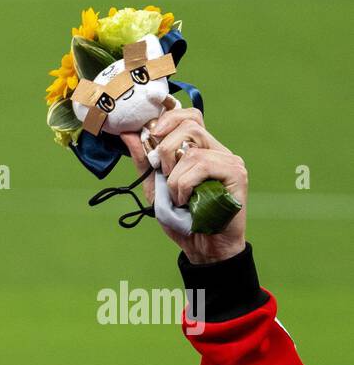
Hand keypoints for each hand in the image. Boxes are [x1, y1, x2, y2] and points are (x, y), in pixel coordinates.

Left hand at [118, 106, 247, 263]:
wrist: (202, 248)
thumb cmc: (182, 219)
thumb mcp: (155, 189)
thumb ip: (144, 162)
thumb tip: (128, 134)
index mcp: (200, 150)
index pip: (188, 117)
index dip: (168, 118)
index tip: (151, 134)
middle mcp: (217, 150)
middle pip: (189, 125)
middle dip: (164, 149)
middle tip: (162, 175)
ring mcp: (228, 160)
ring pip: (191, 150)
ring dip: (173, 178)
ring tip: (177, 198)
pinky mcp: (236, 173)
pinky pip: (201, 165)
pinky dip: (185, 185)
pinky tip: (187, 201)